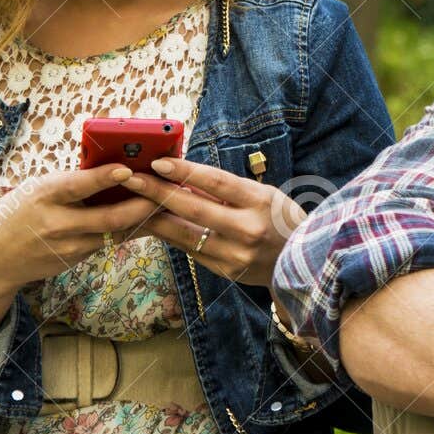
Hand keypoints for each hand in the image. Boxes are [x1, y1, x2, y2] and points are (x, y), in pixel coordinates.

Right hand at [0, 165, 161, 295]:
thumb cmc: (15, 213)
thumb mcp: (34, 189)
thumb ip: (70, 182)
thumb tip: (112, 168)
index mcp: (43, 196)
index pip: (78, 186)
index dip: (104, 177)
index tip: (127, 168)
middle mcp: (57, 224)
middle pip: (109, 217)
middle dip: (142, 205)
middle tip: (165, 191)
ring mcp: (69, 246)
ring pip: (116, 232)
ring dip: (143, 219)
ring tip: (167, 203)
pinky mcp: (76, 260)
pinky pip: (109, 242)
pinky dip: (130, 229)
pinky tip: (148, 220)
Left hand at [119, 157, 300, 287]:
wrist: (303, 262)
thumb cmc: (282, 220)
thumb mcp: (263, 195)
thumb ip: (226, 190)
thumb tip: (183, 177)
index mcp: (260, 202)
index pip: (216, 183)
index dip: (185, 171)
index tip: (157, 162)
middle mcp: (247, 230)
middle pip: (194, 208)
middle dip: (157, 192)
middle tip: (131, 178)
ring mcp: (235, 255)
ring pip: (185, 233)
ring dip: (155, 216)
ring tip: (131, 201)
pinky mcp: (226, 271)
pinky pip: (190, 250)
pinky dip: (170, 235)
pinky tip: (152, 223)